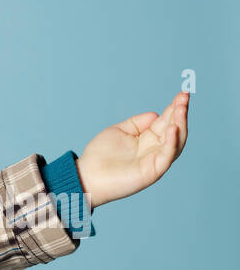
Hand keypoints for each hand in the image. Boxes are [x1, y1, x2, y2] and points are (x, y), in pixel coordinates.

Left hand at [74, 92, 189, 208]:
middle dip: (180, 112)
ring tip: (181, 108)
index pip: (166, 121)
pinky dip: (172, 142)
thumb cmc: (100, 155)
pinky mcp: (153, 171)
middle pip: (175, 129)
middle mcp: (155, 149)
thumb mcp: (119, 131)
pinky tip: (172, 128)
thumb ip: (138, 122)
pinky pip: (167, 155)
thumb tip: (156, 114)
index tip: (182, 93)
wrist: (86, 175)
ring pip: (176, 141)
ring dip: (180, 124)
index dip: (174, 108)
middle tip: (184, 97)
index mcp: (148, 139)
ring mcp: (155, 160)